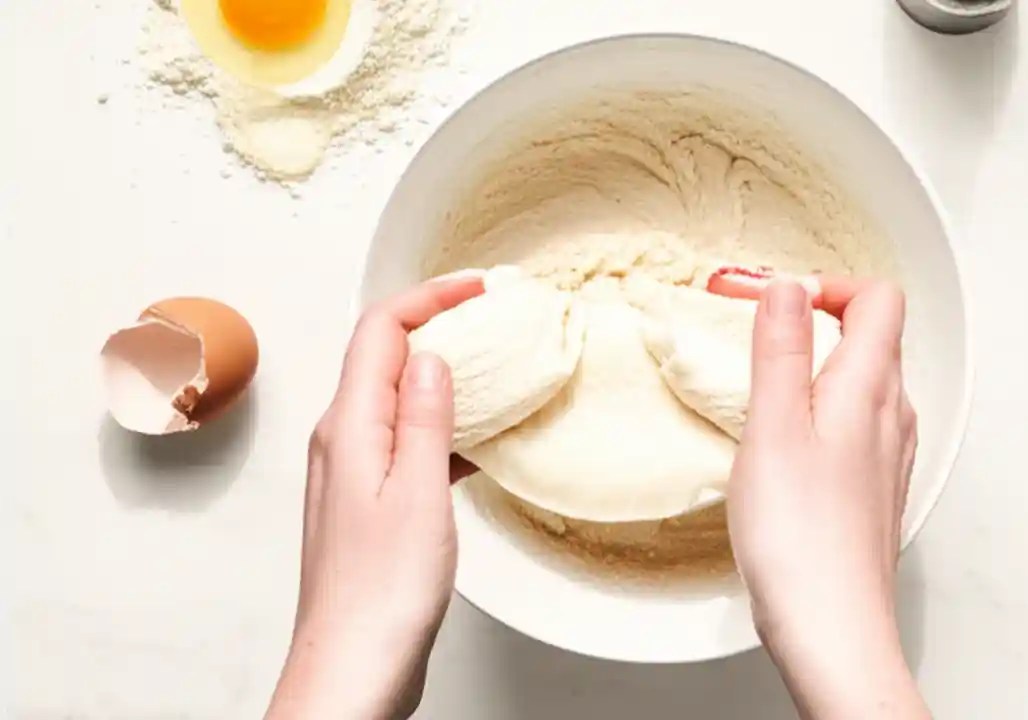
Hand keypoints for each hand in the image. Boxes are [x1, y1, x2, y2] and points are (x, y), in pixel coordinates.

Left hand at [266, 274, 482, 719]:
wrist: (352, 668)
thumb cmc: (380, 594)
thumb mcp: (418, 493)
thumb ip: (426, 419)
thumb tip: (433, 357)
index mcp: (349, 428)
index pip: (380, 331)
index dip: (429, 297)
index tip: (478, 287)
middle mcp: (341, 441)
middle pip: (384, 357)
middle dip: (437, 326)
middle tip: (493, 319)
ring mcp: (353, 473)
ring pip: (397, 400)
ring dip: (443, 378)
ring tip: (496, 373)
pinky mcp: (369, 504)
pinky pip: (406, 442)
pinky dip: (442, 428)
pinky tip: (477, 445)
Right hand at [713, 272, 926, 718]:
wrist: (833, 629)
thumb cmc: (801, 538)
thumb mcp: (773, 427)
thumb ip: (780, 349)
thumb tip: (787, 286)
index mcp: (869, 388)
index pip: (877, 298)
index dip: (828, 286)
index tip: (776, 301)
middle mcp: (892, 416)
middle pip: (875, 336)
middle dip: (818, 320)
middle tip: (762, 333)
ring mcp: (889, 455)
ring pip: (867, 383)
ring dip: (822, 367)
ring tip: (771, 387)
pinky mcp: (876, 491)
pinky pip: (860, 426)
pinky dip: (826, 412)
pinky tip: (791, 445)